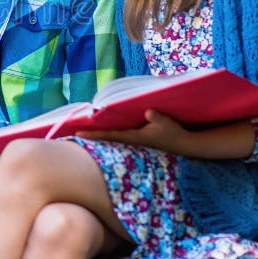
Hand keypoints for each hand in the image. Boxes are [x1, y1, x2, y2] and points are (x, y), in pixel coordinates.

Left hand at [74, 109, 191, 154]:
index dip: (94, 134)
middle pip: (106, 139)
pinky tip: (102, 135)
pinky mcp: (139, 142)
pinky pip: (119, 139)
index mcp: (134, 137)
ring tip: (81, 134)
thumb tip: (149, 111)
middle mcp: (131, 142)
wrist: (185, 146)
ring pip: (111, 140)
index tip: (78, 133)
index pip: (109, 135)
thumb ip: (158, 117)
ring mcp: (134, 144)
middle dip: (90, 137)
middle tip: (72, 134)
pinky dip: (109, 137)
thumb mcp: (167, 122)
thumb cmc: (174, 133)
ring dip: (98, 137)